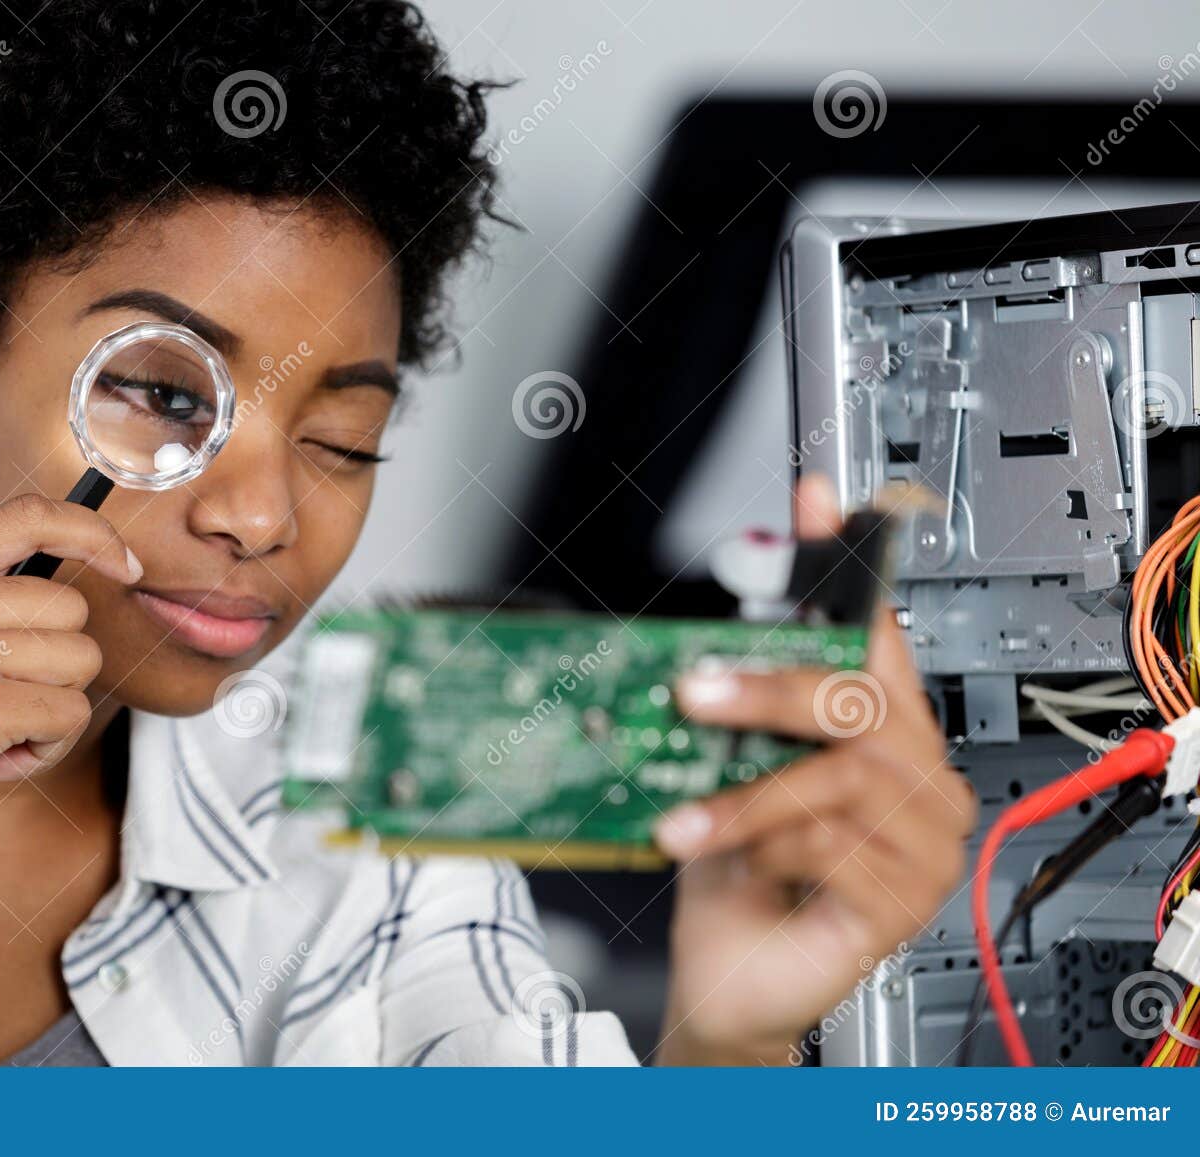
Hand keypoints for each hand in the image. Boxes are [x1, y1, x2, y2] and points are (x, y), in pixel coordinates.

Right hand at [0, 493, 138, 904]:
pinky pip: (68, 714)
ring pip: (79, 660)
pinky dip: (46, 751)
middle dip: (59, 668)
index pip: (26, 517)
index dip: (92, 532)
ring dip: (53, 714)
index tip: (124, 564)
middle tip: (3, 710)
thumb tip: (65, 595)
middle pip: (69, 607)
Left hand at [650, 476, 974, 1065]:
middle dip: (767, 688)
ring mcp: (919, 836)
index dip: (844, 561)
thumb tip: (688, 634)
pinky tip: (736, 862)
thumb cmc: (730, 865)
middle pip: (858, 697)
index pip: (870, 626)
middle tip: (693, 693)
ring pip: (840, 777)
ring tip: (684, 819)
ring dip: (745, 795)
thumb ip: (723, 706)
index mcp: (873, 726)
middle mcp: (910, 771)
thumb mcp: (720, 769)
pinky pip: (838, 848)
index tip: (813, 501)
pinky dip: (770, 849)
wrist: (728, 971)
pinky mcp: (905, 897)